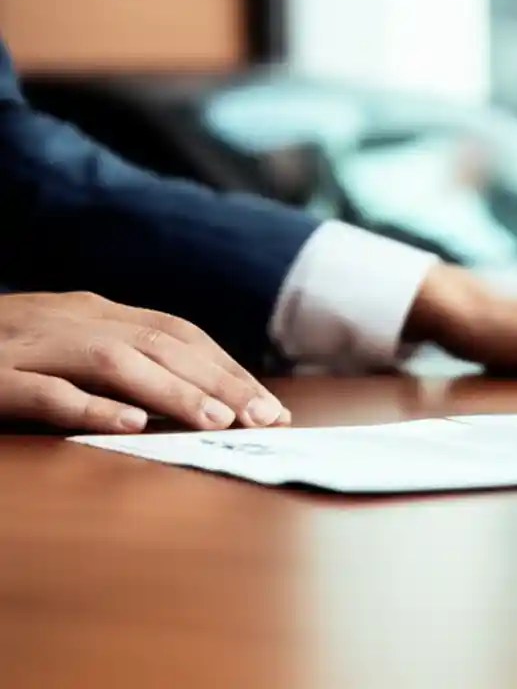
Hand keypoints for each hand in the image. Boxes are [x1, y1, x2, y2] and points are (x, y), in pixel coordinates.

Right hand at [0, 293, 286, 432]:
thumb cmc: (0, 356)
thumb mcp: (65, 350)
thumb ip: (121, 365)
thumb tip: (200, 399)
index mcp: (90, 310)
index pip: (177, 332)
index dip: (227, 366)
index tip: (270, 405)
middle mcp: (66, 318)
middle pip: (158, 342)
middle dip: (218, 380)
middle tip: (262, 417)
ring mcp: (25, 344)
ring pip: (112, 359)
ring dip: (171, 390)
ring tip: (216, 421)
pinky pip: (43, 390)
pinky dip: (90, 407)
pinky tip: (131, 426)